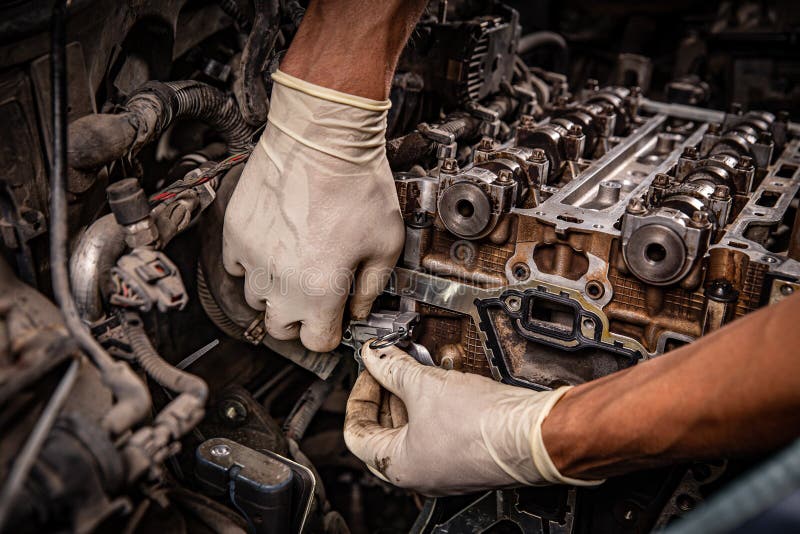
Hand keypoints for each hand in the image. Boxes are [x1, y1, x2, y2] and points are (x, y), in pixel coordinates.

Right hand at [223, 71, 404, 351]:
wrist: (322, 137)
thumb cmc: (358, 185)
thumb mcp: (386, 243)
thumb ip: (371, 287)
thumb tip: (358, 309)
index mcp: (320, 290)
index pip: (316, 342)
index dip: (329, 333)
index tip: (334, 321)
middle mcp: (281, 281)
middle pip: (280, 327)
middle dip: (301, 318)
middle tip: (316, 295)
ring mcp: (253, 257)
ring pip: (256, 298)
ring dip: (275, 291)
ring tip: (295, 266)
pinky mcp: (236, 233)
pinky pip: (237, 266)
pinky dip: (253, 264)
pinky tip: (275, 246)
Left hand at [344, 343, 602, 495]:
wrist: (532, 433)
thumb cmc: (483, 423)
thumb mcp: (425, 385)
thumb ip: (392, 367)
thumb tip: (375, 355)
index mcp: (399, 466)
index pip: (356, 434)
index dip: (359, 396)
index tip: (369, 371)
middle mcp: (419, 474)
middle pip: (383, 432)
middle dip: (384, 394)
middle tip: (389, 366)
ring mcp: (443, 467)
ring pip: (410, 431)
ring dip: (408, 397)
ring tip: (414, 368)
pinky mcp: (465, 456)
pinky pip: (435, 430)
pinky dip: (431, 406)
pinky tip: (438, 382)